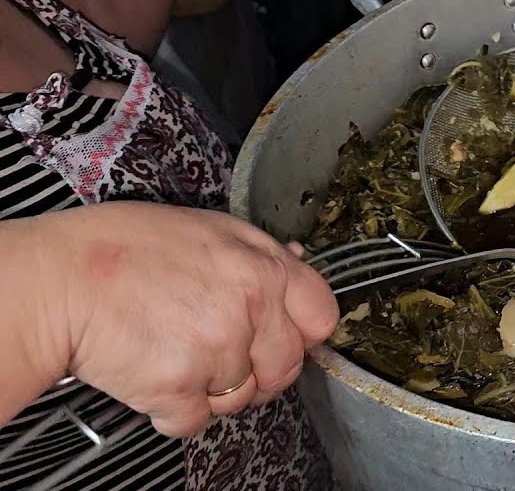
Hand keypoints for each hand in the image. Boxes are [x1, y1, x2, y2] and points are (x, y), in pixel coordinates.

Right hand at [28, 202, 337, 435]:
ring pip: (241, 397)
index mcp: (262, 269)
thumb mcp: (207, 228)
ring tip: (175, 351)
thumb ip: (258, 252)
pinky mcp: (179, 390)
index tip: (281, 334)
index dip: (301, 330)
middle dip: (256, 366)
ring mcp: (217, 354)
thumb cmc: (121, 249)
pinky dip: (175, 409)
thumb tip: (295, 261)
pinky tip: (154, 372)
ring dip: (212, 388)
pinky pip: (197, 421)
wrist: (57, 283)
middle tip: (217, 349)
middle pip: (285, 367)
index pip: (321, 316)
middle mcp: (249, 312)